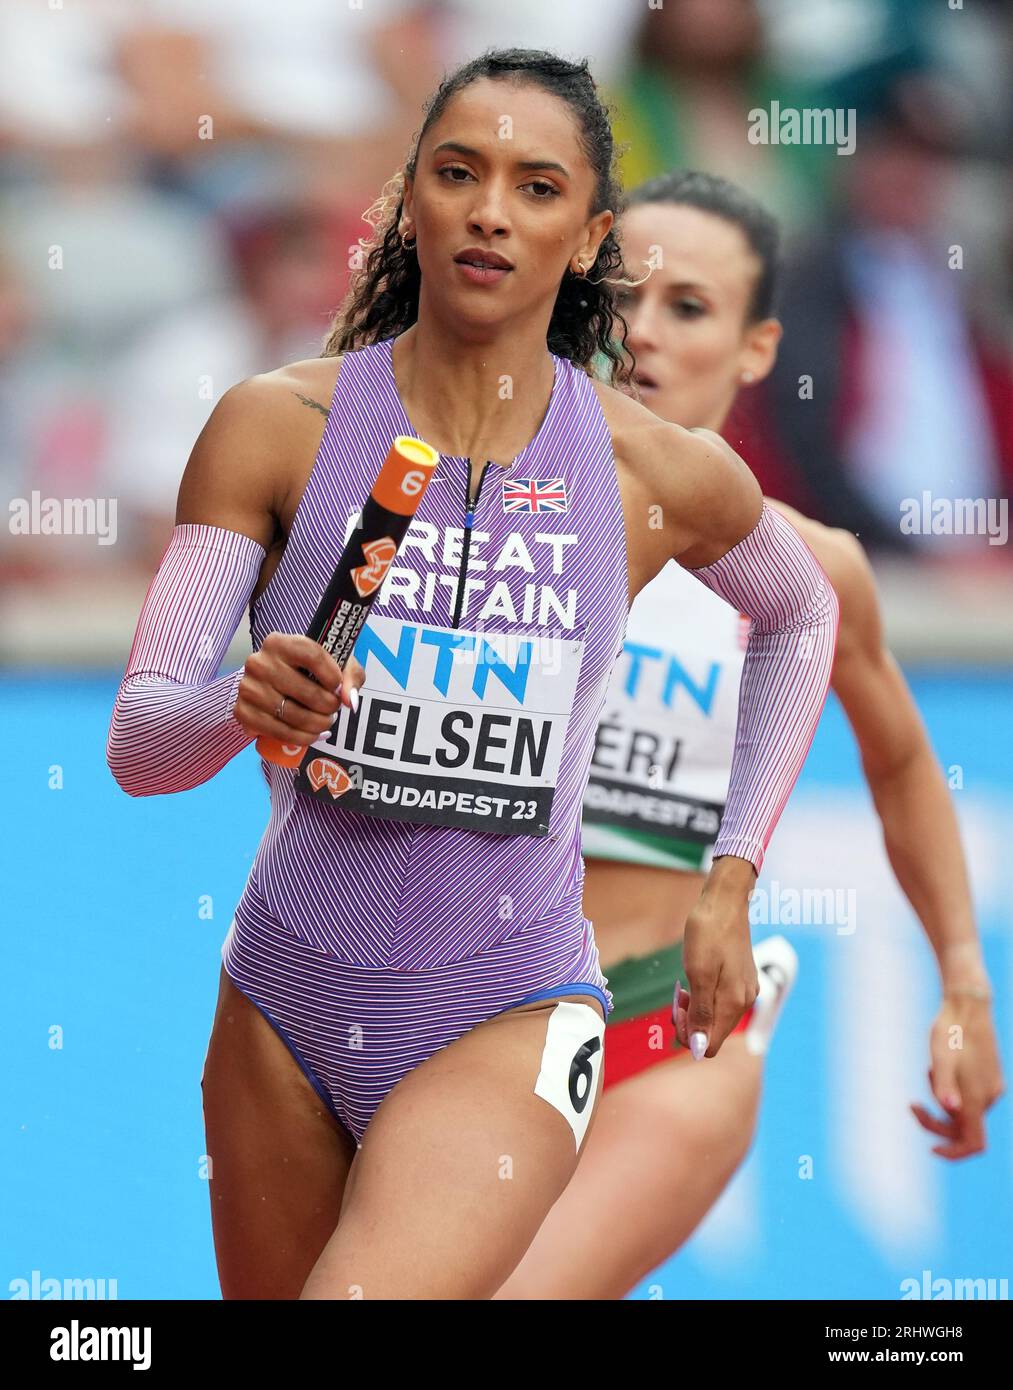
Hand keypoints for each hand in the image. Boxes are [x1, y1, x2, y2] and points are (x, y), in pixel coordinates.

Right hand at [233, 632, 365, 746]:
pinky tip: (314, 735)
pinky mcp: (243, 712)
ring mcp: (248, 688)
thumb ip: (349, 676)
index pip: (313, 655)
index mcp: (279, 642)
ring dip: (317, 724)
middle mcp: (259, 662)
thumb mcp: (332, 664)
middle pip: (306, 691)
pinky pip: (279, 732)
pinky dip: (302, 738)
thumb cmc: (306, 670)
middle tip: (334, 710)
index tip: (339, 687)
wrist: (272, 683)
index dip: (332, 675)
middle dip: (328, 706)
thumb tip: (350, 701)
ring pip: (293, 715)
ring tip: (326, 722)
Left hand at [674, 856, 758, 1058]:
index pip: (710, 1045)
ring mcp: (745, 989)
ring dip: (697, 1010)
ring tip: (683, 988)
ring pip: (717, 1017)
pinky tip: (695, 980)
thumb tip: (699, 1048)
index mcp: (734, 1003)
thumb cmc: (708, 933)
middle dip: (691, 1022)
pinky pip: (722, 1001)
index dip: (689, 1036)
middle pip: (714, 1032)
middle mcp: (745, 1000)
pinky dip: (705, 997)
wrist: (724, 901)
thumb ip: (701, 1013)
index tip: (676, 1012)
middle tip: (678, 996)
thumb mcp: (698, 974)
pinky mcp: (742, 978)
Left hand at [910, 994, 1004, 1159]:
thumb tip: (948, 1107)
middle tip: (911, 1105)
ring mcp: (992, 1088)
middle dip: (935, 1121)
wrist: (968, 1005)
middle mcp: (989, 1098)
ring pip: (964, 1111)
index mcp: (977, 1098)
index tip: (932, 1149)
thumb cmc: (950, 1030)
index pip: (974, 1144)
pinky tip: (939, 1067)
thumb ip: (943, 1083)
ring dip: (941, 1100)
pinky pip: (969, 1097)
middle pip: (962, 1129)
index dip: (955, 1153)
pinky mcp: (990, 1078)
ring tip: (930, 1070)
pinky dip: (950, 1090)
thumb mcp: (940, 1056)